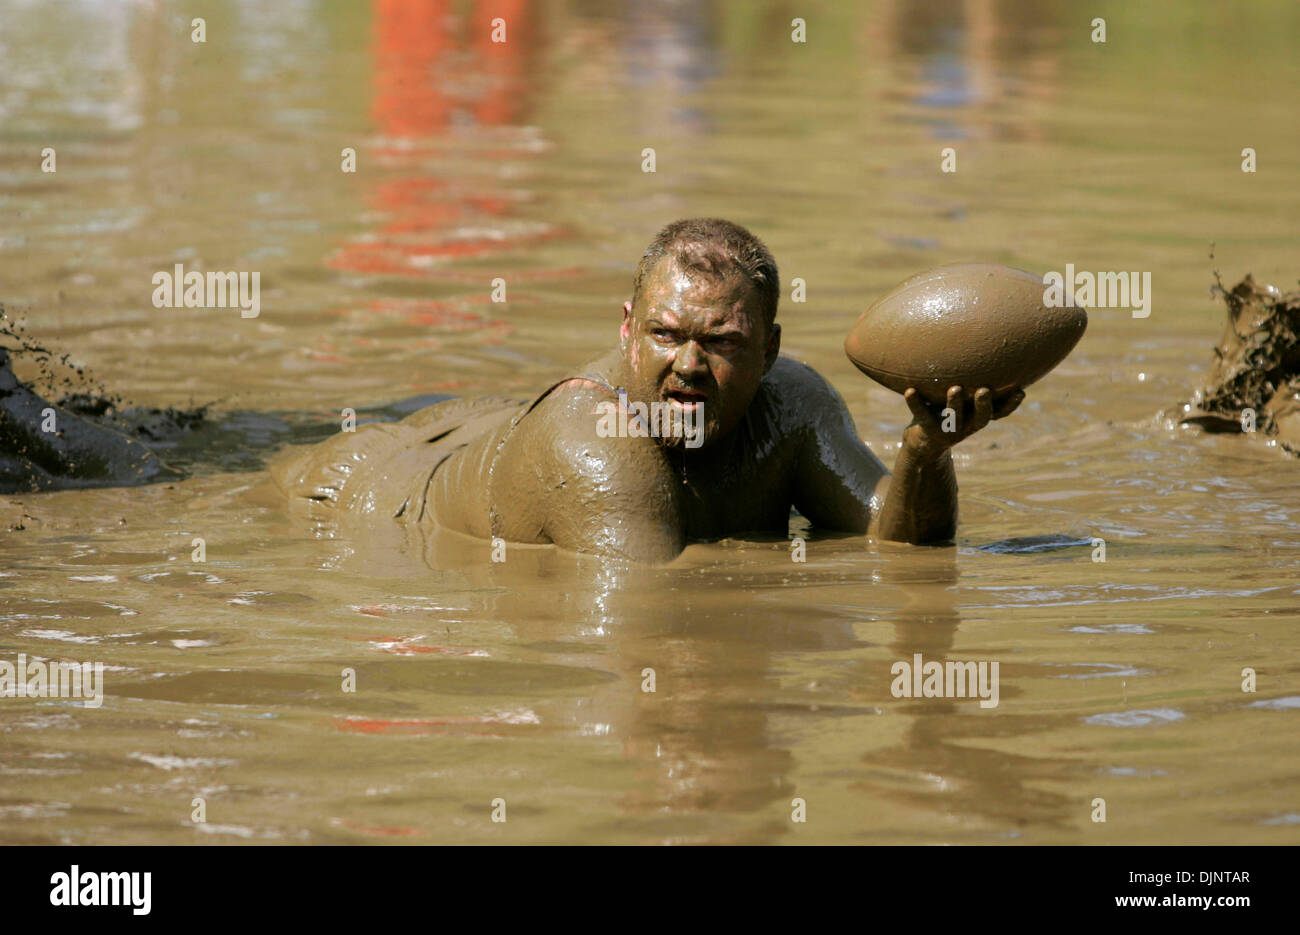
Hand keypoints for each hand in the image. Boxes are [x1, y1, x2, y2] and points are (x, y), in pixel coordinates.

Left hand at [902, 385, 1024, 457]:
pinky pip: (922, 415)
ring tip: (954, 389)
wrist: (924, 443)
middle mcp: (967, 425)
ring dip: (954, 403)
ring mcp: (949, 430)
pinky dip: (915, 403)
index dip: (1010, 405)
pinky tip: (909, 391)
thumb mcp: (964, 401)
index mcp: (979, 416)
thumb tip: (988, 346)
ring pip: (953, 417)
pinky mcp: (928, 430)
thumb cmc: (948, 412)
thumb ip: (974, 382)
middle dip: (983, 404)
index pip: (1000, 412)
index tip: (1020, 391)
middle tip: (984, 390)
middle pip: (980, 417)